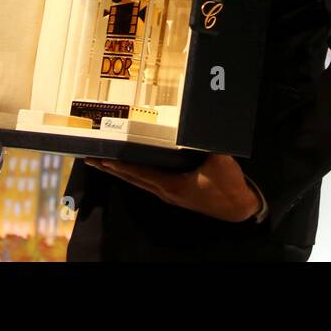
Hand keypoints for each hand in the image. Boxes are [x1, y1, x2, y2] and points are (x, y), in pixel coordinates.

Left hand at [86, 153, 259, 221]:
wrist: (239, 208)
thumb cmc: (228, 186)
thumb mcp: (220, 161)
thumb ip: (207, 142)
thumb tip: (199, 123)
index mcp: (171, 185)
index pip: (139, 172)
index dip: (120, 165)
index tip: (101, 157)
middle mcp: (165, 191)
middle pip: (132, 178)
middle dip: (111, 169)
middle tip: (90, 159)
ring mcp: (169, 194)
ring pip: (138, 181)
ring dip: (120, 172)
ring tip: (103, 162)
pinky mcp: (176, 192)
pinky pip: (148, 181)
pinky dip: (135, 173)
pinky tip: (131, 167)